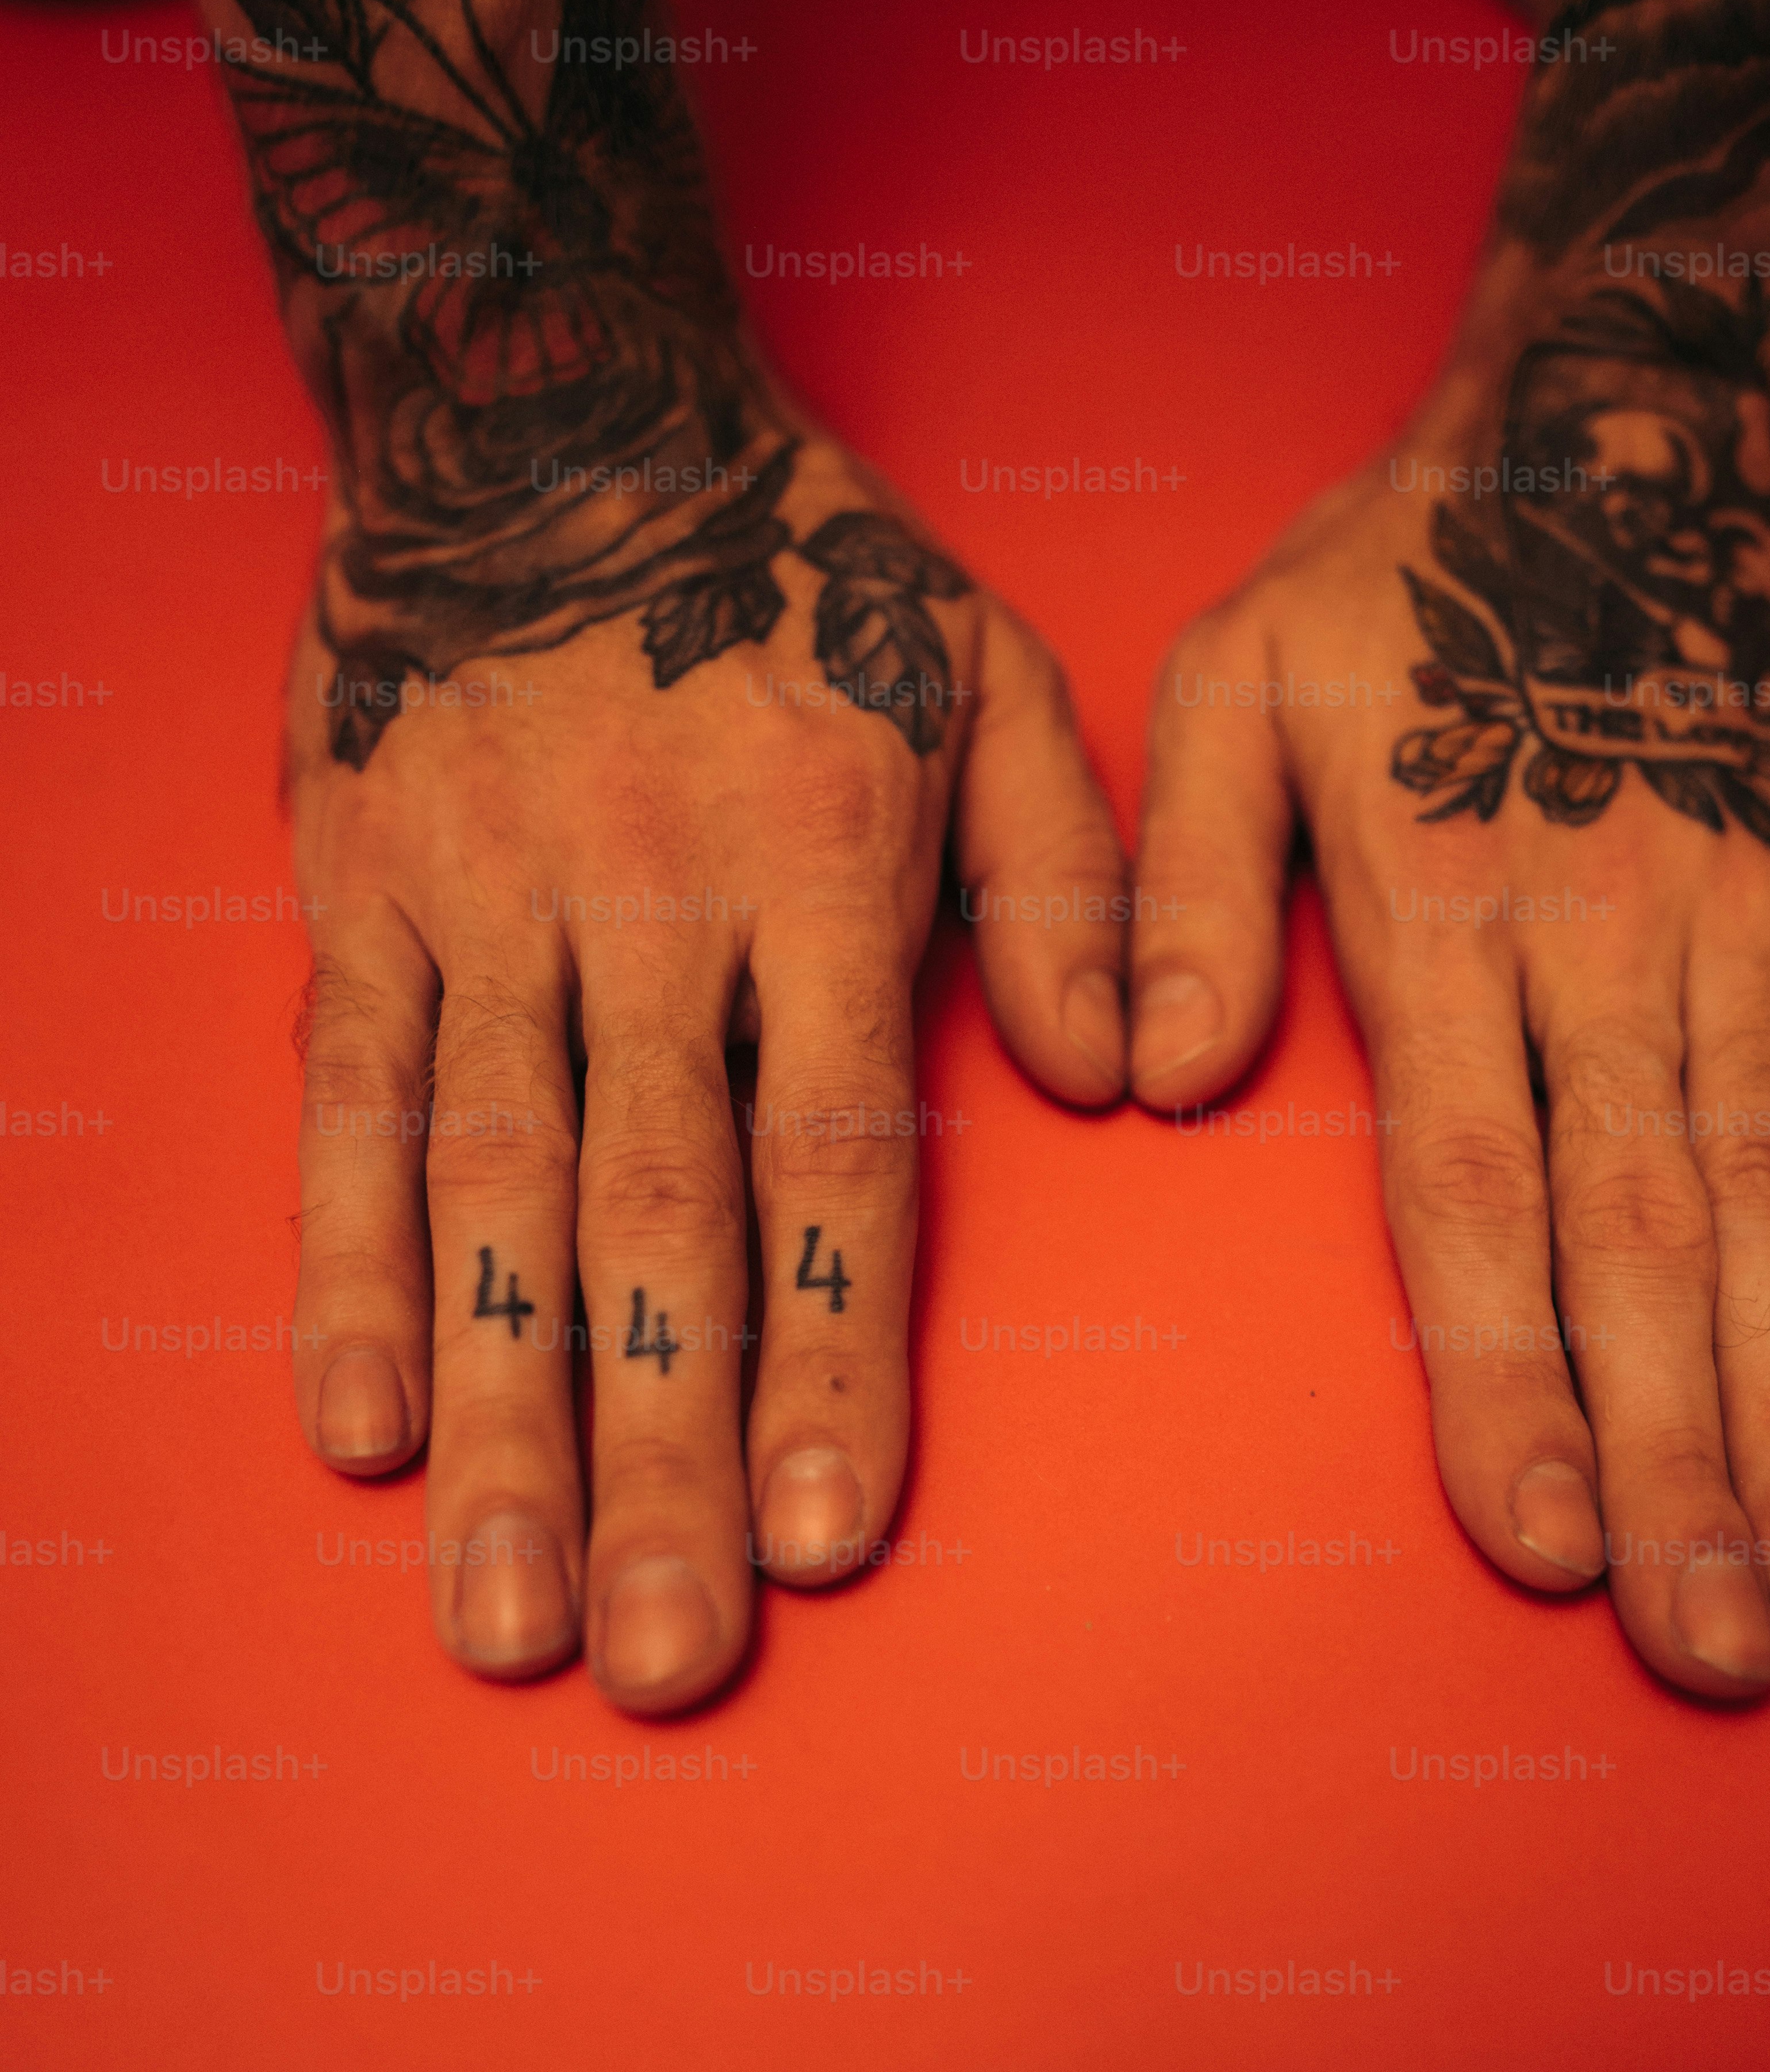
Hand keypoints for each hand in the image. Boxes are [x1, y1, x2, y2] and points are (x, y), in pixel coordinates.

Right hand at [288, 434, 1125, 1714]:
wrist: (559, 409)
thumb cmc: (805, 570)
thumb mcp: (987, 675)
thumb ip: (1065, 880)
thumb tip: (1121, 1079)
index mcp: (821, 855)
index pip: (837, 1146)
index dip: (833, 1348)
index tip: (829, 1537)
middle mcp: (648, 893)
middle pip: (655, 1212)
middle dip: (661, 1450)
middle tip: (666, 1663)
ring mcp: (485, 894)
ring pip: (487, 1187)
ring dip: (501, 1412)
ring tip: (505, 1612)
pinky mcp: (362, 885)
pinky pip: (346, 1094)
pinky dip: (348, 1263)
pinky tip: (362, 1428)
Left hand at [1125, 284, 1769, 1699]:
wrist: (1630, 419)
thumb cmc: (1406, 573)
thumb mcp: (1231, 678)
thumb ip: (1178, 879)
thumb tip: (1139, 1074)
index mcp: (1446, 917)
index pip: (1473, 1195)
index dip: (1514, 1379)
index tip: (1551, 1547)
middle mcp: (1608, 946)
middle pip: (1642, 1239)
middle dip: (1679, 1456)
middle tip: (1713, 1650)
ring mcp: (1750, 924)